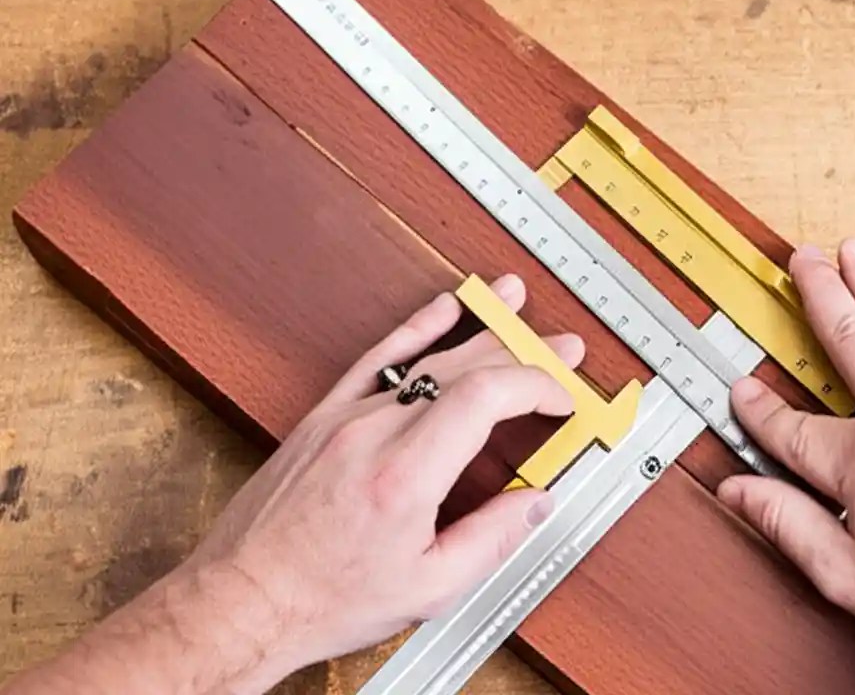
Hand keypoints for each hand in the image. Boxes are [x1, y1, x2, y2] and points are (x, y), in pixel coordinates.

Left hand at [180, 273, 579, 687]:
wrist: (245, 597)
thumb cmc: (324, 598)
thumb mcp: (429, 589)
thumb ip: (492, 539)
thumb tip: (534, 503)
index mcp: (406, 476)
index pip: (485, 396)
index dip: (535, 386)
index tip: (561, 399)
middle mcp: (374, 433)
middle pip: (464, 369)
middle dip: (524, 354)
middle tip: (563, 349)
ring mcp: (346, 417)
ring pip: (426, 358)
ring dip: (480, 330)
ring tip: (515, 301)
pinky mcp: (324, 416)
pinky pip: (377, 358)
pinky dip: (414, 329)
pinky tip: (443, 309)